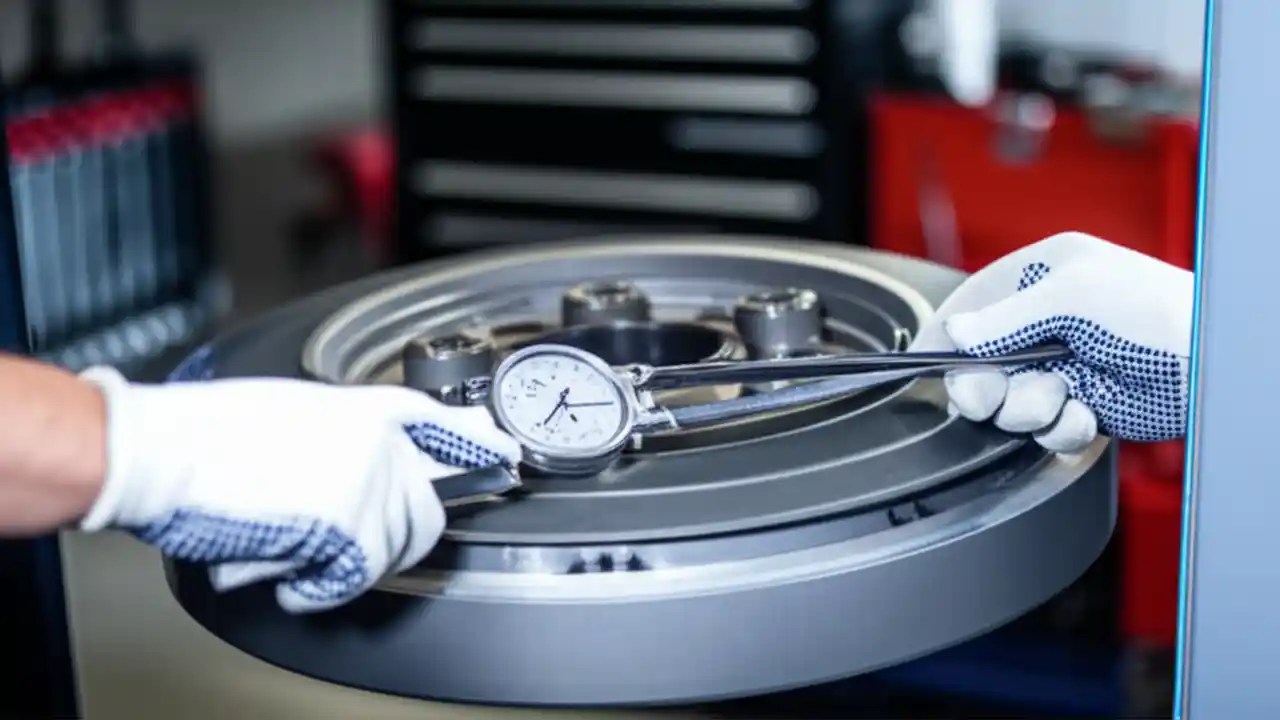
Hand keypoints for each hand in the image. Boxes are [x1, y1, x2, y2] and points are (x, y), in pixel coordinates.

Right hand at [77, 367, 520, 612]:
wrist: (166, 452)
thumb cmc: (207, 433)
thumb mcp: (291, 412)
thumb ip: (342, 438)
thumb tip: (358, 473)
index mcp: (363, 409)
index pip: (439, 423)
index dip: (475, 440)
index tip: (505, 453)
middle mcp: (380, 445)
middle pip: (426, 507)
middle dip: (396, 535)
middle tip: (349, 545)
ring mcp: (371, 486)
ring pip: (395, 547)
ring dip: (352, 562)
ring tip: (302, 551)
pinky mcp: (351, 529)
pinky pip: (356, 577)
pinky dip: (321, 588)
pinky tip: (291, 575)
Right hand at [910, 231, 1193, 452]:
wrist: (1212, 366)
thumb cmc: (1159, 312)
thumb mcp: (1072, 297)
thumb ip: (1004, 318)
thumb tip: (955, 333)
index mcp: (1041, 277)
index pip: (970, 306)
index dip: (944, 335)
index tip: (923, 361)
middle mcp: (1046, 323)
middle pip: (978, 365)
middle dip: (985, 385)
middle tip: (993, 393)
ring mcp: (1062, 366)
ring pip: (1008, 403)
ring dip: (1031, 407)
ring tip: (1064, 395)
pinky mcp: (1081, 405)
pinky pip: (1045, 428)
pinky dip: (1062, 428)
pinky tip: (1087, 413)